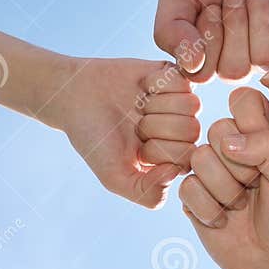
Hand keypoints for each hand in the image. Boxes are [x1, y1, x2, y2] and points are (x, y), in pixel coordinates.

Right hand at [39, 57, 199, 207]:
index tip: (135, 147)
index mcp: (174, 158)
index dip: (158, 150)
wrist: (76, 98)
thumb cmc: (96, 140)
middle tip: (134, 124)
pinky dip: (155, 82)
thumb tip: (175, 173)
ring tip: (138, 106)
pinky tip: (142, 87)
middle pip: (192, 130)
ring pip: (192, 104)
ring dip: (157, 104)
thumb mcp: (114, 177)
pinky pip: (182, 79)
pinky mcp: (175, 75)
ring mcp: (181, 102)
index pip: (187, 157)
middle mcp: (183, 130)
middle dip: (155, 126)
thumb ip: (145, 193)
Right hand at [154, 0, 268, 81]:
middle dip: (233, 22)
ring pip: (264, 58)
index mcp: (206, 56)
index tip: (209, 2)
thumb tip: (193, 66)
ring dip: (258, 13)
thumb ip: (169, 31)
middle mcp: (238, 61)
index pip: (203, 72)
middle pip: (234, 70)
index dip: (207, 35)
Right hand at [178, 87, 268, 268]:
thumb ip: (267, 147)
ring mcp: (210, 168)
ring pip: (199, 157)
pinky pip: (187, 187)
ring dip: (225, 190)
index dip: (250, 124)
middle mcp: (234, 144)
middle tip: (258, 187)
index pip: (243, 99)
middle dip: (240, 166)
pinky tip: (225, 221)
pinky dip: (210, 210)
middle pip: (218, 128)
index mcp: (262, 131)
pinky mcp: (191, 192)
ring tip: (242, 204)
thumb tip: (227, 140)